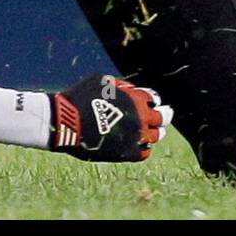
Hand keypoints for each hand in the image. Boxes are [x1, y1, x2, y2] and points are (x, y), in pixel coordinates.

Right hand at [49, 74, 171, 161]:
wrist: (68, 121)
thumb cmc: (82, 97)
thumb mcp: (102, 81)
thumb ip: (121, 86)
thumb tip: (132, 90)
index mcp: (135, 100)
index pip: (153, 99)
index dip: (154, 100)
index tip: (154, 102)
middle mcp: (139, 119)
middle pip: (161, 118)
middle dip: (165, 115)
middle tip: (167, 114)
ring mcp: (134, 137)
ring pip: (155, 136)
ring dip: (157, 132)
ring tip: (158, 131)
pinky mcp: (126, 153)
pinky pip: (143, 152)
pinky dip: (144, 147)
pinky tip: (142, 144)